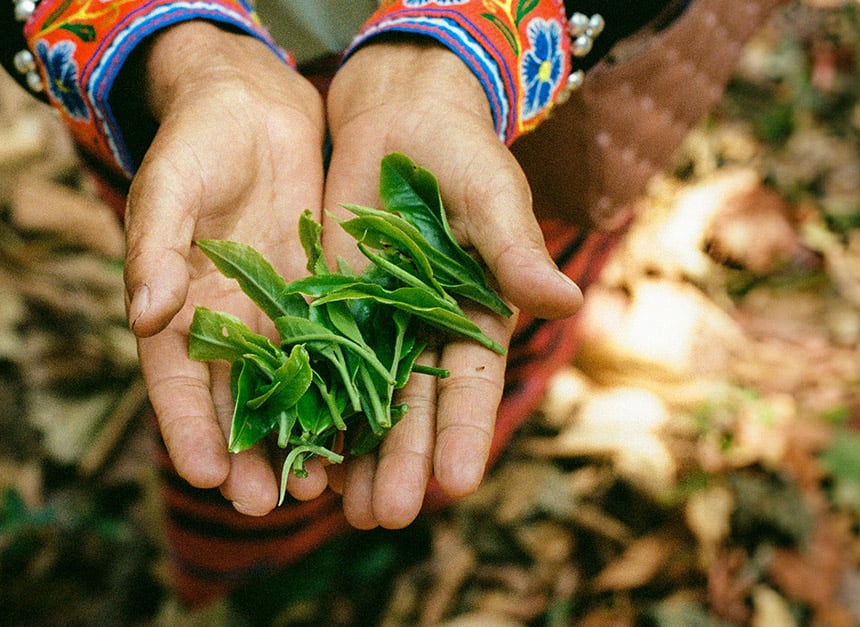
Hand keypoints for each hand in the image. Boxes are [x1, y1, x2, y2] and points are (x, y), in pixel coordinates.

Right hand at [123, 22, 327, 515]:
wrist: (250, 107)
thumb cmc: (194, 144)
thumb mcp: (168, 189)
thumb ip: (154, 249)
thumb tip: (143, 315)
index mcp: (174, 308)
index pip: (175, 381)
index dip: (186, 428)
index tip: (203, 474)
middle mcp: (224, 325)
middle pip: (231, 403)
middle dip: (245, 455)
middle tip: (263, 504)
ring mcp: (274, 314)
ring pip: (285, 391)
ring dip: (297, 439)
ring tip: (316, 487)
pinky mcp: (320, 296)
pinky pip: (333, 351)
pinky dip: (343, 392)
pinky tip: (361, 429)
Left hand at [323, 38, 582, 528]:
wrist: (399, 120)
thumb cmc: (460, 153)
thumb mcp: (490, 194)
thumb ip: (513, 248)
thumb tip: (564, 300)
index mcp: (474, 316)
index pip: (470, 384)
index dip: (463, 432)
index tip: (457, 483)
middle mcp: (424, 334)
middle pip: (412, 409)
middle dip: (400, 463)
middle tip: (386, 518)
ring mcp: (373, 325)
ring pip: (362, 401)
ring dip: (353, 455)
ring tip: (341, 509)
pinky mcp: (327, 308)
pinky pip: (316, 363)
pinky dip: (308, 405)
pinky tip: (295, 449)